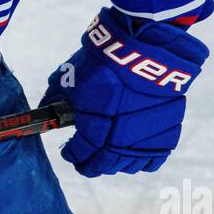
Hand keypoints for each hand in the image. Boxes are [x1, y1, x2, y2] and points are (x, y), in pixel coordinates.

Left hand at [41, 7, 207, 176]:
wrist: (143, 47)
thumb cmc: (103, 60)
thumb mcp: (71, 76)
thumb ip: (55, 97)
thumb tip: (45, 109)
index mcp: (95, 126)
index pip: (81, 152)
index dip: (73, 155)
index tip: (69, 153)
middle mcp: (121, 137)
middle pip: (106, 163)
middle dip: (92, 166)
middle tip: (86, 165)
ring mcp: (146, 135)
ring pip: (130, 163)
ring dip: (117, 165)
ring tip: (110, 160)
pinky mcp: (168, 129)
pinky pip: (156, 157)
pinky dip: (144, 160)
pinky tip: (135, 156)